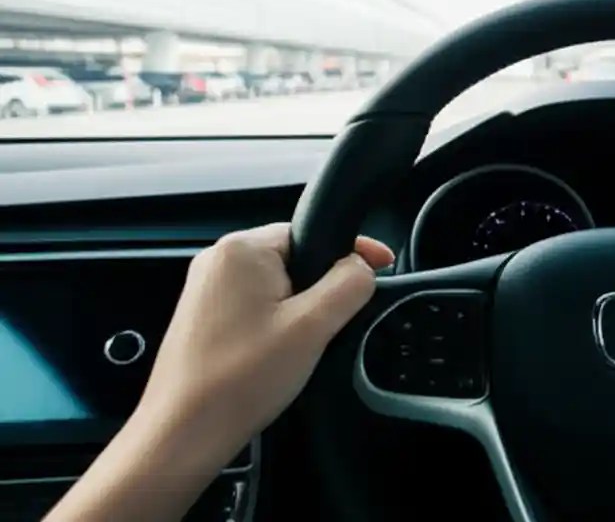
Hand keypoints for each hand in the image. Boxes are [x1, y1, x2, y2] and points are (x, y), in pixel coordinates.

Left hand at [46, 223, 392, 521]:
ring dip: (298, 310)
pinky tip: (274, 356)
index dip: (351, 251)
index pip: (311, 231)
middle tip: (329, 327)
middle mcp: (218, 261)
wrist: (184, 432)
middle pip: (295, 258)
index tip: (382, 265)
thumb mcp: (313, 327)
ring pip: (276, 286)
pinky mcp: (203, 317)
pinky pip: (255, 306)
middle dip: (320, 289)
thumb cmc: (238, 381)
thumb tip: (362, 267)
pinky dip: (275, 324)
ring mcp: (206, 290)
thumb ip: (348, 285)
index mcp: (242, 250)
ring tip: (296, 349)